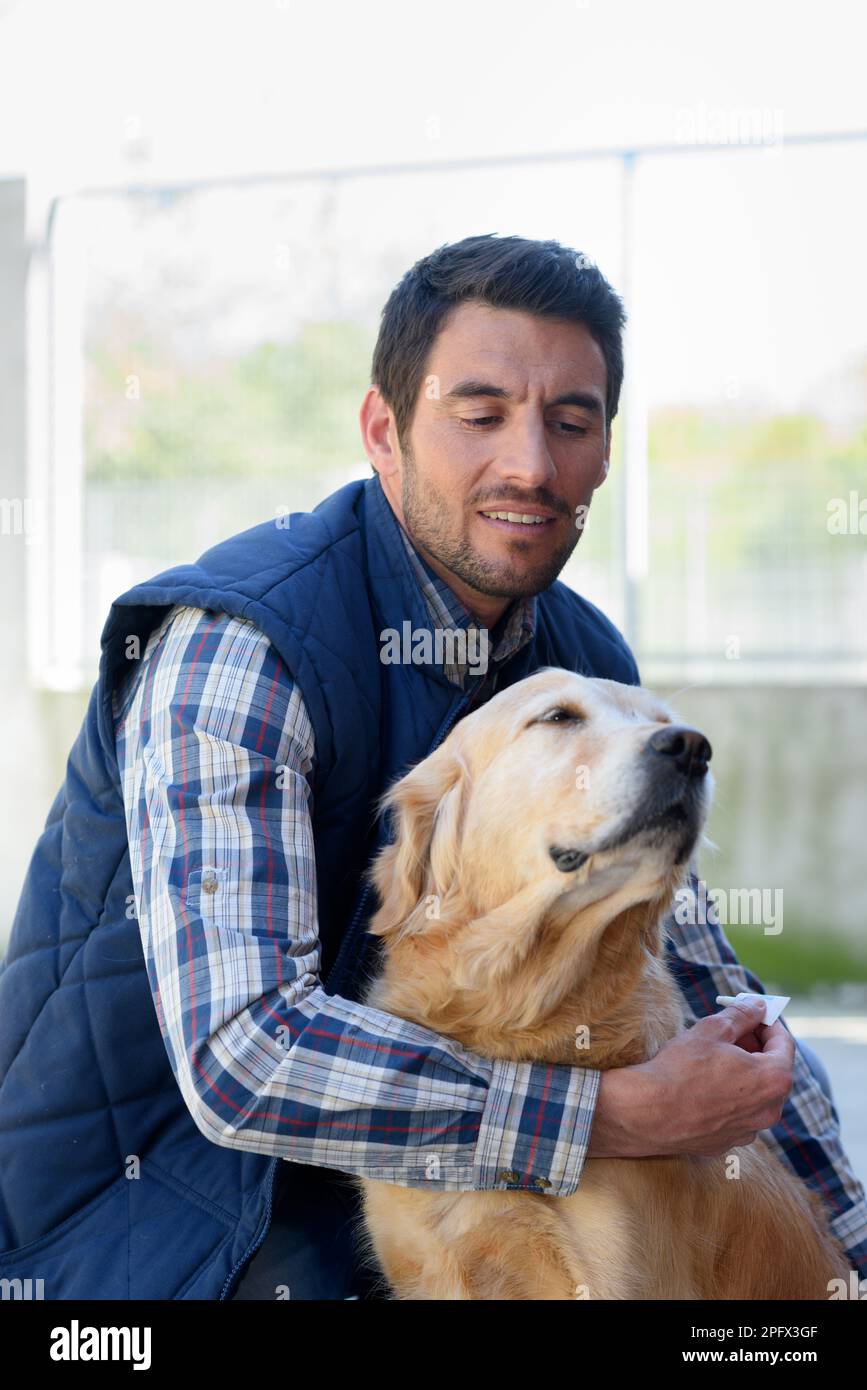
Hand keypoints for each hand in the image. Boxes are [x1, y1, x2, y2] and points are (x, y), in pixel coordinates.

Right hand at [587, 997, 795, 1158]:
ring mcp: (749, 1131)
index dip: (769, 1024)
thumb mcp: (712, 1030)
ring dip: (743, 1074)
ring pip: (755, 1095)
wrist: (648, 1112)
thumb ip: (742, 1016)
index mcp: (773, 1079)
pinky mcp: (729, 1143)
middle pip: (773, 1071)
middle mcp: (769, 1110)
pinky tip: (703, 1087)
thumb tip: (757, 1006)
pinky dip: (729, 1098)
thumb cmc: (680, 1068)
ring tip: (714, 1058)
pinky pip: (738, 1114)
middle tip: (734, 1032)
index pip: (784, 1044)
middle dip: (757, 1048)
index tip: (754, 1014)